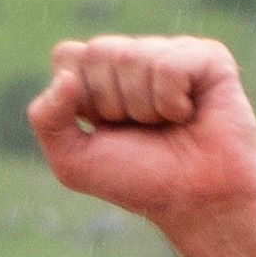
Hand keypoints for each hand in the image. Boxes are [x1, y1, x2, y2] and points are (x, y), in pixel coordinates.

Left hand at [27, 36, 255, 232]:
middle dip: (114, 103)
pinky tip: (191, 115)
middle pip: (98, 51)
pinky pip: (169, 64)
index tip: (107, 128)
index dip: (84, 98)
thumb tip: (66, 78)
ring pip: (132, 56)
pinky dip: (173, 101)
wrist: (196, 205)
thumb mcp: (74, 162)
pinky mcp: (209, 58)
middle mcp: (136, 57)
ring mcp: (173, 53)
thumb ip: (46, 119)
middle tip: (143, 131)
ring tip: (170, 126)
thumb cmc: (141, 182)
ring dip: (146, 108)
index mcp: (100, 75)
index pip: (68, 56)